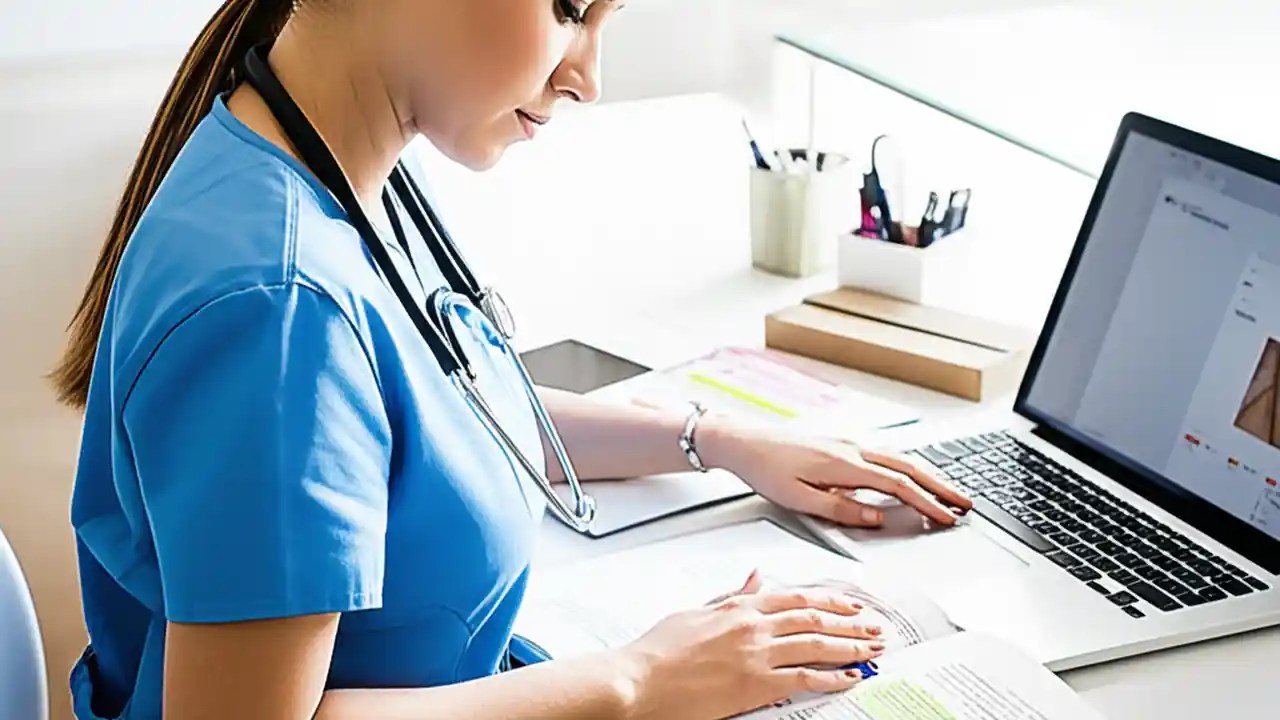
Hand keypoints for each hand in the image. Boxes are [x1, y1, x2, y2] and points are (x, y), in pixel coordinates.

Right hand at [619, 574, 883, 719]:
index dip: (829, 599)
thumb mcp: (694, 613)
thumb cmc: (658, 652)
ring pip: (817, 643)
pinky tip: (851, 677)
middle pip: (814, 617)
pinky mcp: (756, 683)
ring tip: (873, 647)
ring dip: (851, 645)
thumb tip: (755, 579)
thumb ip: (730, 597)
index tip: (850, 603)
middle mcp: (752, 626)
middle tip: (874, 624)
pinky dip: (833, 676)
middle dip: (850, 621)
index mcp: (737, 607)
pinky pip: (805, 677)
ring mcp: (756, 655)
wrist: (639, 680)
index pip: (795, 597)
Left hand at [699, 419, 971, 527]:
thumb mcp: (799, 498)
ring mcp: (848, 442)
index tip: (947, 518)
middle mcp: (852, 448)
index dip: (927, 503)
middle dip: (941, 486)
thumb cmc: (764, 468)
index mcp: (844, 464)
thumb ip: (841, 509)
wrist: (741, 440)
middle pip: (908, 467)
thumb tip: (878, 517)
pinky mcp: (841, 442)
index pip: (898, 486)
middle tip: (965, 504)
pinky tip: (912, 474)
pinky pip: (885, 454)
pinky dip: (907, 466)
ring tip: (947, 492)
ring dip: (927, 474)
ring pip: (899, 458)